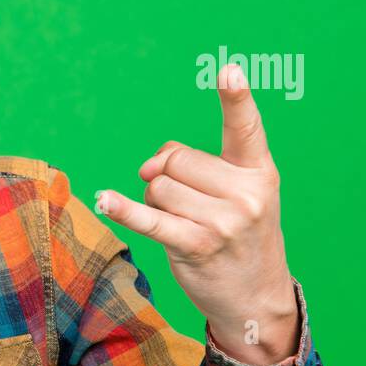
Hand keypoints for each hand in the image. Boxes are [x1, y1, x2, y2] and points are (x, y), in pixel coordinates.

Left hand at [95, 63, 298, 364]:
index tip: (229, 69)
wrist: (257, 296)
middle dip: (166, 177)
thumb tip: (149, 166)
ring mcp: (223, 221)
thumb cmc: (238, 234)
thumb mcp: (234, 193)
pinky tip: (105, 200)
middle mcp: (246, 193)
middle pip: (175, 160)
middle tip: (188, 206)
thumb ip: (195, 165)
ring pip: (157, 187)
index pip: (246, 128)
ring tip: (182, 224)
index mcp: (259, 172)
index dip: (236, 98)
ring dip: (154, 203)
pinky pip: (148, 219)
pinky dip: (122, 210)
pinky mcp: (195, 245)